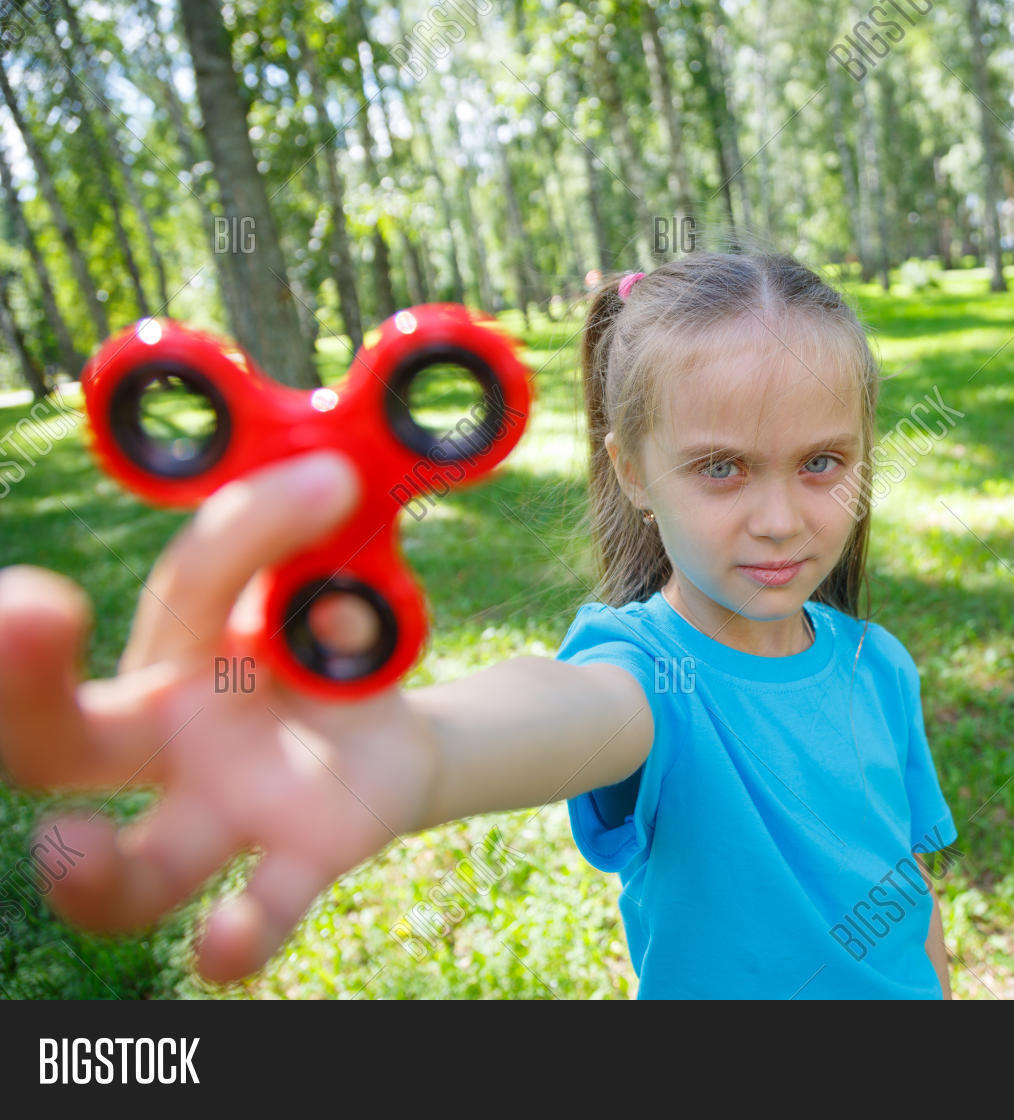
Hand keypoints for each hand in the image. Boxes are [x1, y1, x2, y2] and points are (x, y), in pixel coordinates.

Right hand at [0, 451, 440, 983]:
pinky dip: (238, 933)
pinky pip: (258, 906)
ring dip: (92, 870)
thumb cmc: (329, 650)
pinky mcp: (298, 856)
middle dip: (19, 686)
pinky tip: (225, 943)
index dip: (245, 529)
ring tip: (67, 848)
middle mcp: (170, 738)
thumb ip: (333, 566)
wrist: (395, 736)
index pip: (188, 586)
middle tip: (26, 615)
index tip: (330, 480)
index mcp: (177, 650)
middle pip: (59, 737)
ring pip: (137, 863)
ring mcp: (225, 808)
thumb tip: (339, 531)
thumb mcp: (335, 588)